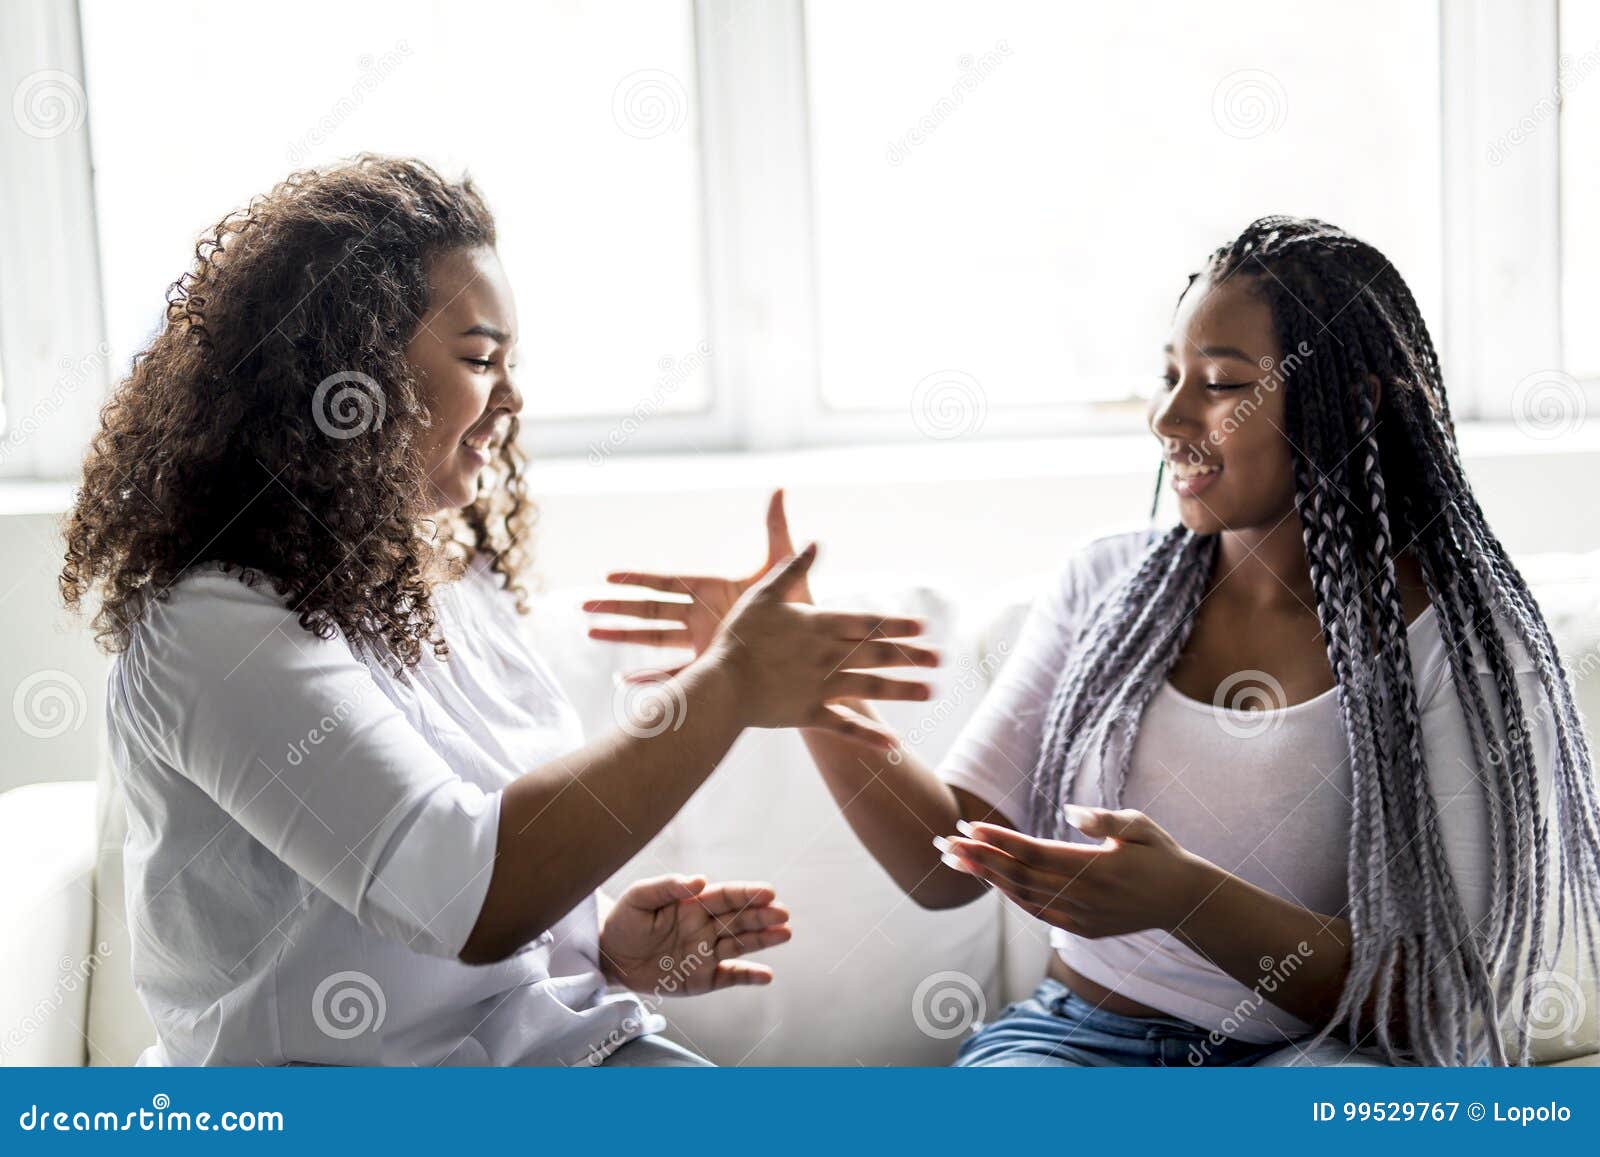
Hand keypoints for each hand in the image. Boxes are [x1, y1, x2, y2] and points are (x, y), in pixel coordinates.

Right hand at [585, 489, 810, 683]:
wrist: (809, 643)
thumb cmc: (797, 603)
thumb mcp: (783, 565)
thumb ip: (776, 528)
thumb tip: (779, 488)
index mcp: (711, 589)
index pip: (666, 583)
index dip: (638, 579)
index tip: (608, 576)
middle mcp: (701, 615)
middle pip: (650, 610)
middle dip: (617, 608)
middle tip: (583, 606)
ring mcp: (703, 642)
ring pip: (654, 640)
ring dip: (623, 637)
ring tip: (591, 633)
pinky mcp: (712, 665)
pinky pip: (676, 672)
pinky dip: (650, 677)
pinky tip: (623, 679)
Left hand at [598, 874, 791, 994]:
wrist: (609, 956)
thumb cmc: (624, 920)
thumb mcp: (639, 897)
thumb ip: (667, 886)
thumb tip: (700, 881)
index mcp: (694, 905)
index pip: (726, 896)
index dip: (748, 894)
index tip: (768, 892)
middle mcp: (706, 927)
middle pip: (739, 919)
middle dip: (762, 916)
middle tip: (782, 914)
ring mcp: (706, 953)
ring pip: (740, 945)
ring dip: (763, 940)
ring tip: (785, 933)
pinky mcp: (703, 978)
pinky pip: (730, 977)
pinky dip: (748, 976)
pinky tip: (766, 975)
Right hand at [697, 544, 936, 745]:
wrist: (722, 685)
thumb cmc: (738, 636)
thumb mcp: (764, 594)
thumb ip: (792, 569)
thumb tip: (816, 542)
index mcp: (818, 626)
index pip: (867, 623)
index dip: (897, 624)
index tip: (924, 626)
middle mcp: (827, 656)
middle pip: (877, 655)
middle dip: (912, 656)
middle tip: (941, 658)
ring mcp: (820, 688)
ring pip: (870, 688)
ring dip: (903, 690)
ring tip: (931, 691)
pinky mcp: (808, 715)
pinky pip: (845, 727)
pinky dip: (869, 736)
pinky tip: (893, 743)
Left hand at [935, 806, 1213, 938]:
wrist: (1184, 900)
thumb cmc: (1161, 853)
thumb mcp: (1141, 826)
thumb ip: (1106, 820)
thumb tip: (1070, 812)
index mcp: (1097, 868)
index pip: (1035, 853)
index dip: (999, 841)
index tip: (969, 826)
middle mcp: (1084, 897)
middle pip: (1019, 876)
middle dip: (979, 858)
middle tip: (944, 842)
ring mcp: (1081, 917)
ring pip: (1023, 897)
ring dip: (986, 877)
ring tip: (955, 859)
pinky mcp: (1082, 929)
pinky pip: (1036, 912)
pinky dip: (1010, 896)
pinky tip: (990, 879)